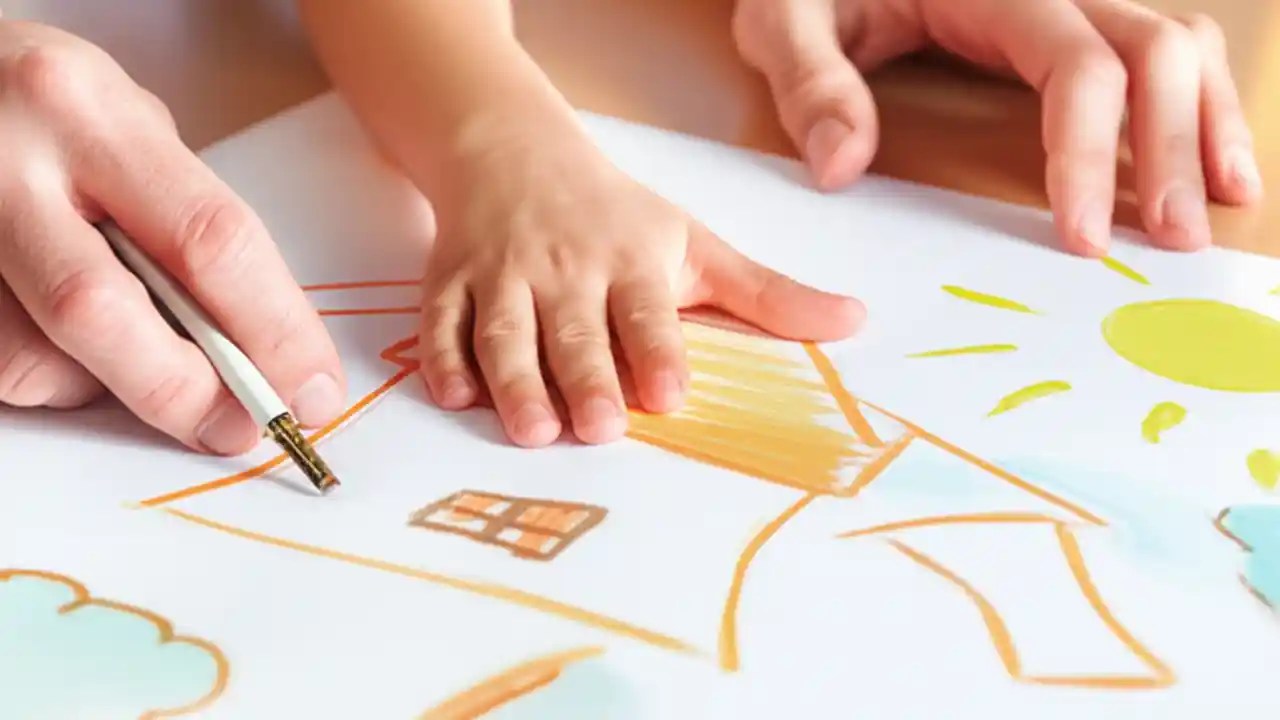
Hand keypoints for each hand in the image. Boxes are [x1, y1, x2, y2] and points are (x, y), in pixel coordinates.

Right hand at [0, 21, 344, 453]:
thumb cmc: (41, 106)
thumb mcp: (123, 125)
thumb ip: (181, 218)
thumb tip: (255, 339)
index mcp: (87, 110)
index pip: (208, 238)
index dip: (274, 329)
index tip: (312, 390)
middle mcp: (6, 161)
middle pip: (104, 311)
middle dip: (188, 389)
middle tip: (240, 426)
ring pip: (35, 359)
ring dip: (105, 383)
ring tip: (129, 350)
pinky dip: (51, 375)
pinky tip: (63, 337)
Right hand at [417, 133, 862, 446]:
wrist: (514, 153)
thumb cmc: (615, 213)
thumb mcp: (696, 243)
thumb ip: (766, 295)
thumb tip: (853, 321)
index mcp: (629, 259)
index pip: (646, 308)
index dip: (657, 350)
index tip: (670, 393)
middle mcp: (565, 267)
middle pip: (574, 328)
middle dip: (586, 376)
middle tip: (599, 428)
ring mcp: (503, 274)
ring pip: (504, 330)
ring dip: (516, 379)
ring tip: (533, 429)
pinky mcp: (451, 282)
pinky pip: (442, 321)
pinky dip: (443, 357)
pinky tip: (455, 395)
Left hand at [732, 0, 1262, 255]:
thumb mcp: (784, 21)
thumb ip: (810, 84)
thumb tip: (840, 166)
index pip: (1076, 65)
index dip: (1090, 151)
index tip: (1082, 236)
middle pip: (1154, 50)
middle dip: (1173, 146)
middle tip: (1174, 239)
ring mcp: (1069, 3)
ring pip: (1177, 43)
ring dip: (1206, 121)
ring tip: (1219, 204)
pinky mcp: (1070, 25)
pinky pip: (1157, 50)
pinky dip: (1190, 104)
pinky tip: (1201, 161)